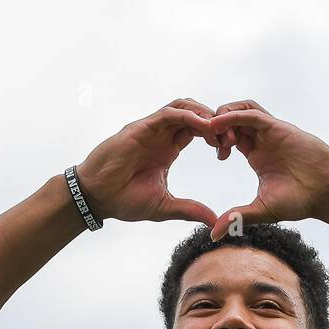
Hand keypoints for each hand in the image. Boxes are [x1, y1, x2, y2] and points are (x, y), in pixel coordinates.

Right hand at [76, 99, 221, 225]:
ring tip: (220, 129)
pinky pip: (169, 114)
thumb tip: (213, 221)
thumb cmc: (124, 200)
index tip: (229, 150)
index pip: (198, 132)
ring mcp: (151, 129)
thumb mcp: (165, 206)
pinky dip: (188, 116)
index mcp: (168, 150)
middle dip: (216, 123)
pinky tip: (203, 127)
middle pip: (195, 115)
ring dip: (205, 114)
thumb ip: (190, 210)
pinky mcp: (141, 128)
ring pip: (184, 107)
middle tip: (231, 138)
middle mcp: (161, 135)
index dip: (216, 137)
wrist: (97, 198)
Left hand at [206, 100, 328, 240]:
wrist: (327, 193)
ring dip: (223, 117)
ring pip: (240, 110)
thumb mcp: (260, 210)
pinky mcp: (278, 127)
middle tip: (209, 142)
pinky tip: (219, 124)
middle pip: (232, 120)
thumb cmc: (300, 202)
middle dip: (216, 128)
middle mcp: (262, 140)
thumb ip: (237, 218)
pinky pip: (252, 114)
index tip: (215, 155)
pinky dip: (234, 115)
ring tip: (212, 131)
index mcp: (256, 155)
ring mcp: (270, 132)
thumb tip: (214, 235)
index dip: (216, 140)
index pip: (230, 137)